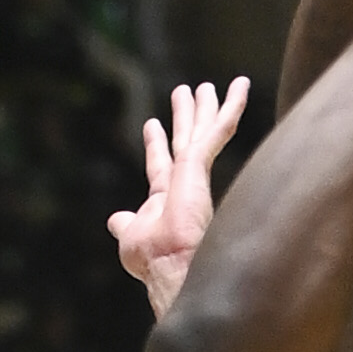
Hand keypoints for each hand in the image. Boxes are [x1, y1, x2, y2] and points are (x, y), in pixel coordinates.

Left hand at [109, 79, 250, 320]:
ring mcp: (195, 175)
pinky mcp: (201, 167)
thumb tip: (115, 219)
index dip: (156, 144)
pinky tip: (237, 87)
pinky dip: (229, 108)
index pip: (161, 164)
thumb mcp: (130, 237)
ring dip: (207, 106)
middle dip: (186, 117)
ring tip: (207, 84)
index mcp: (165, 199)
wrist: (173, 267)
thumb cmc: (152, 260)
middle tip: (188, 91)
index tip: (153, 124)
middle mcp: (184, 184)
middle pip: (187, 141)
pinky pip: (217, 131)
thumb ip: (126, 224)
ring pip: (204, 131)